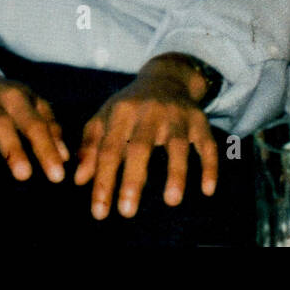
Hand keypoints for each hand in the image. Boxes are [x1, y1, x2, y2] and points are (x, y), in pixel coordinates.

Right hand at [0, 67, 68, 188]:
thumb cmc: (7, 101)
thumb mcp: (31, 104)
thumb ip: (49, 127)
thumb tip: (65, 158)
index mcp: (15, 98)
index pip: (34, 124)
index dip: (46, 149)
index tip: (57, 177)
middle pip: (1, 124)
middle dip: (12, 148)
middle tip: (24, 176)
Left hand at [73, 56, 217, 219]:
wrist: (167, 76)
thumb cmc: (129, 106)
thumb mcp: (105, 118)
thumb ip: (91, 147)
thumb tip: (80, 180)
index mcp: (122, 112)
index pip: (109, 149)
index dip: (103, 181)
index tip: (100, 213)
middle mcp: (150, 111)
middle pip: (141, 146)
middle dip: (133, 179)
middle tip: (127, 212)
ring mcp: (177, 115)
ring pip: (177, 144)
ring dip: (176, 173)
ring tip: (171, 201)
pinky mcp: (199, 120)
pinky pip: (207, 144)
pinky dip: (210, 166)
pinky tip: (207, 191)